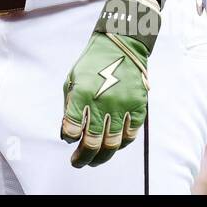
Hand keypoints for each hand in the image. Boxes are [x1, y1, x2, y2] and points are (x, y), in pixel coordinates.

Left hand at [60, 0, 161, 167]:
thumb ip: (70, 106)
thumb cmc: (92, 63)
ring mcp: (122, 106)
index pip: (71, 129)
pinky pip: (131, 134)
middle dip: (83, 157)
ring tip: (94, 160)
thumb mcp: (72, 79)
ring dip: (102, 156)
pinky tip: (113, 145)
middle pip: (92, 142)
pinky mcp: (138, 107)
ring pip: (112, 143)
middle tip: (78, 162)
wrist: (120, 45)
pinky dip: (122, 143)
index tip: (69, 140)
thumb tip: (68, 132)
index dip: (69, 139)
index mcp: (81, 94)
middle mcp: (102, 103)